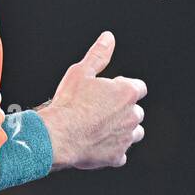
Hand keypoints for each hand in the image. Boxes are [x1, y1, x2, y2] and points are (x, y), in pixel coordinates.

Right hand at [40, 31, 145, 169]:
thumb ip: (98, 55)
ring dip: (121, 130)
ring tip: (97, 127)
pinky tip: (94, 144)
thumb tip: (108, 38)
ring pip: (133, 132)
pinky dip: (111, 149)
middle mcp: (133, 115)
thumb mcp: (80, 72)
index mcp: (127, 93)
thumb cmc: (68, 103)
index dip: (121, 89)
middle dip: (121, 110)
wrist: (57, 136)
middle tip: (96, 111)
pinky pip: (120, 153)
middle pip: (135, 111)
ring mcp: (126, 137)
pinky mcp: (117, 156)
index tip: (105, 93)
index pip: (137, 88)